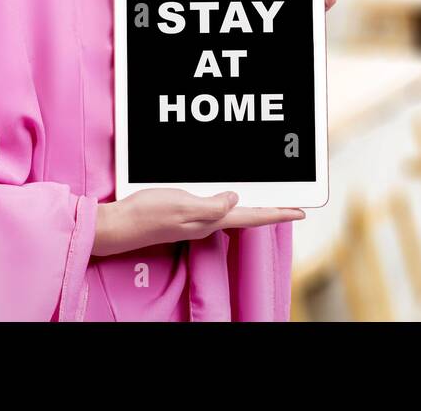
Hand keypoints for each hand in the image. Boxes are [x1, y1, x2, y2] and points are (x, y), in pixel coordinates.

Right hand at [92, 189, 304, 256]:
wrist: (119, 226)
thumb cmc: (147, 214)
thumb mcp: (182, 205)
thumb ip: (211, 205)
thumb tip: (237, 199)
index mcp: (211, 221)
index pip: (253, 217)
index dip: (278, 213)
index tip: (301, 210)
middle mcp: (208, 223)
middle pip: (247, 216)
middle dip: (270, 209)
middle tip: (291, 202)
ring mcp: (196, 221)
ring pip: (233, 212)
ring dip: (252, 205)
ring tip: (268, 198)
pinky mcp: (184, 214)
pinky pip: (215, 207)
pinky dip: (229, 200)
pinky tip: (229, 193)